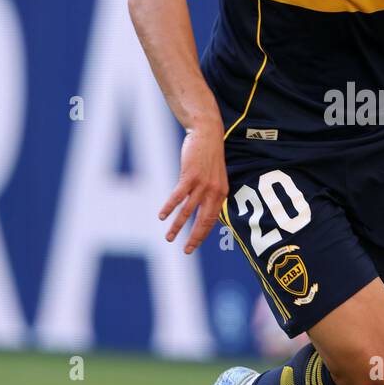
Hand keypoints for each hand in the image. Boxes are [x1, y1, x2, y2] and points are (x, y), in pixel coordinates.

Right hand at [159, 120, 227, 254]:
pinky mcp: (190, 176)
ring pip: (188, 211)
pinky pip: (178, 196)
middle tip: (186, 250)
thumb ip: (210, 193)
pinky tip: (162, 216)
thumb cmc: (208, 156)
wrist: (207, 134)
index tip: (193, 245)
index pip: (212, 219)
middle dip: (194, 237)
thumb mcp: (214, 177)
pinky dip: (169, 207)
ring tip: (169, 238)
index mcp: (221, 193)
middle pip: (204, 220)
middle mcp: (214, 191)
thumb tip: (202, 210)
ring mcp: (202, 184)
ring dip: (177, 226)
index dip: (203, 234)